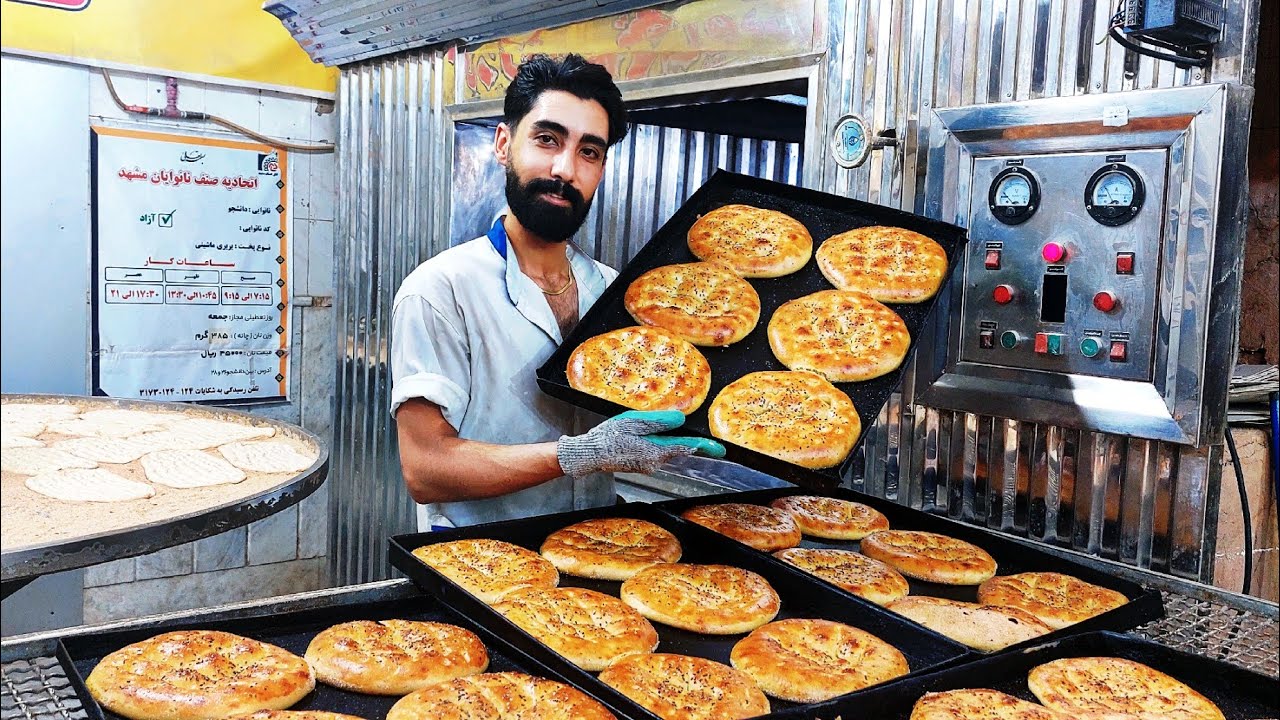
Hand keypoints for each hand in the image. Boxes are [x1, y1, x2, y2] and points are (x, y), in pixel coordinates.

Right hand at [556, 410, 725, 476]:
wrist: (589, 454)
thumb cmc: (608, 437)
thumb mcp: (634, 422)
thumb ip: (659, 422)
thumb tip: (681, 420)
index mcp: (655, 451)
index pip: (686, 447)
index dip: (705, 447)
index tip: (721, 450)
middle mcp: (654, 462)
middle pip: (678, 449)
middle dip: (690, 442)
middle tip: (712, 444)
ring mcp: (647, 464)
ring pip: (666, 449)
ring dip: (672, 441)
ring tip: (672, 431)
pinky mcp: (641, 463)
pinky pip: (656, 452)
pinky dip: (660, 444)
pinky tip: (651, 435)